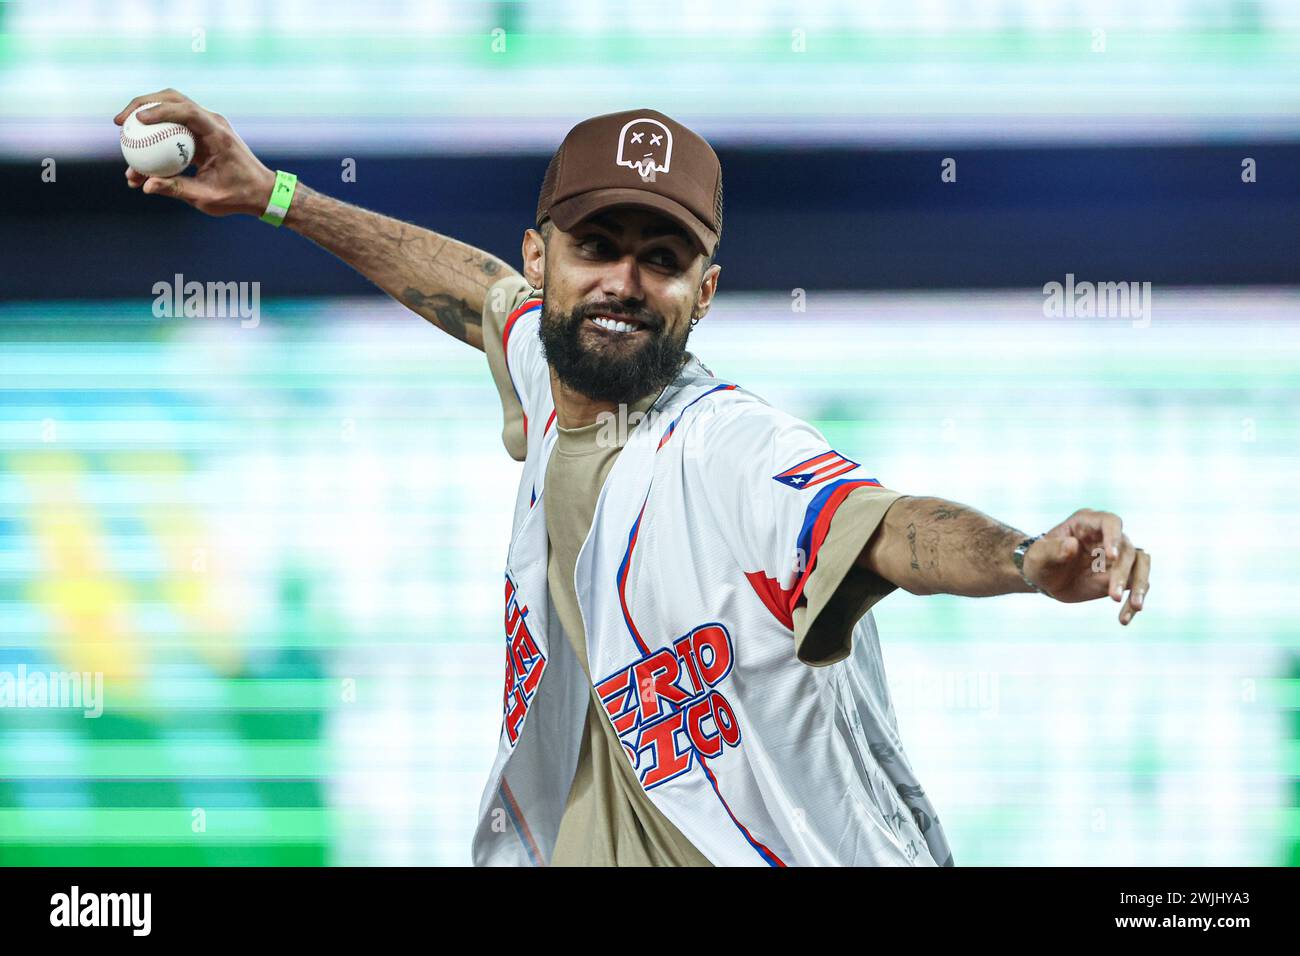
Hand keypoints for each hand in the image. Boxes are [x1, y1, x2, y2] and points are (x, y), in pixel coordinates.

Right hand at [115, 89, 275, 216]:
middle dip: (143, 105)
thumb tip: (146, 185)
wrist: (262, 192)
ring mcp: (208, 125)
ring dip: (146, 114)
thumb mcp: (208, 197)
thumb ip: (177, 189)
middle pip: (173, 99)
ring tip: (122, 130)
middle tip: (119, 122)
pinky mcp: (203, 133)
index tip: (136, 120)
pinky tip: (138, 148)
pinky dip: (157, 132)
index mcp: (218, 134)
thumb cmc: (240, 195)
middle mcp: (213, 123)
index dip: (160, 111)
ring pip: (172, 108)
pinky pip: (175, 126)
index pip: (187, 111)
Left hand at [1022, 509, 1150, 624]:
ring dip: (1141, 586)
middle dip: (1123, 572)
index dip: (1114, 537)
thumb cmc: (1040, 560)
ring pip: (1141, 565)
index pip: (1110, 522)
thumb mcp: (1039, 555)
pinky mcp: (1123, 576)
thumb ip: (1053, 549)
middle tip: (1113, 595)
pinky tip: (1124, 618)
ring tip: (1136, 607)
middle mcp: (1107, 536)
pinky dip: (1133, 602)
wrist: (1045, 578)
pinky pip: (1138, 585)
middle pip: (1128, 549)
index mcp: (1087, 522)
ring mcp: (1118, 556)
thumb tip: (1072, 545)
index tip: (1111, 557)